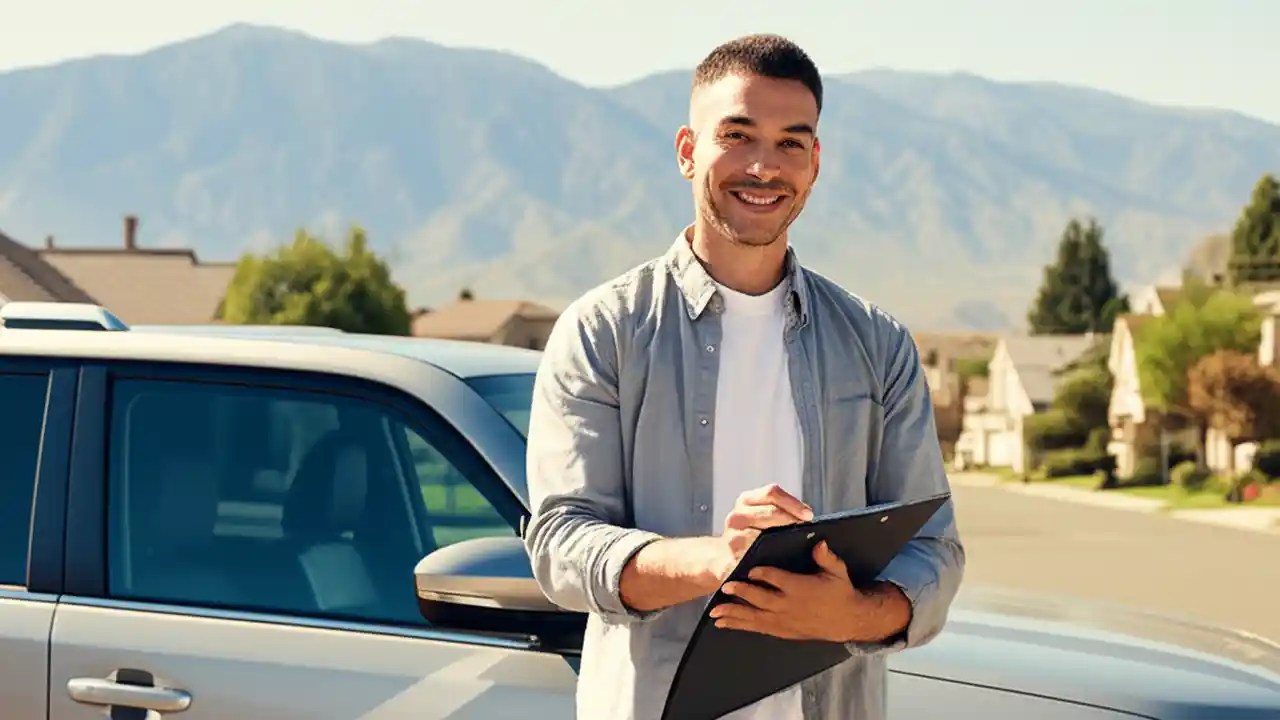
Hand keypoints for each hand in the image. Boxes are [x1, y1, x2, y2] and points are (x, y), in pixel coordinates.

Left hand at [708, 540, 909, 642]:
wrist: (847, 621)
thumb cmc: (840, 592)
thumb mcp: (837, 572)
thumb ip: (826, 557)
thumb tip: (819, 543)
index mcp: (801, 589)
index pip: (778, 579)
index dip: (764, 574)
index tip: (750, 569)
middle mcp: (789, 606)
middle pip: (761, 599)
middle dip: (742, 593)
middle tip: (725, 587)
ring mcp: (783, 620)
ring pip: (754, 617)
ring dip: (734, 613)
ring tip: (715, 611)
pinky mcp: (781, 631)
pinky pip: (756, 628)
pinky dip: (739, 626)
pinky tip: (723, 624)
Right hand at [712, 484, 813, 581]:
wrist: (722, 558)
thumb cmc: (751, 534)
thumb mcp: (759, 515)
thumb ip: (779, 510)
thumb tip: (808, 517)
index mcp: (745, 501)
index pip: (771, 493)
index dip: (793, 503)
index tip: (809, 515)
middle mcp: (736, 517)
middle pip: (771, 512)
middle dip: (792, 520)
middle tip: (809, 531)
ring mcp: (731, 539)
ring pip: (764, 536)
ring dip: (784, 541)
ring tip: (798, 547)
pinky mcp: (731, 560)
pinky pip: (756, 561)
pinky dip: (771, 563)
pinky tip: (783, 565)